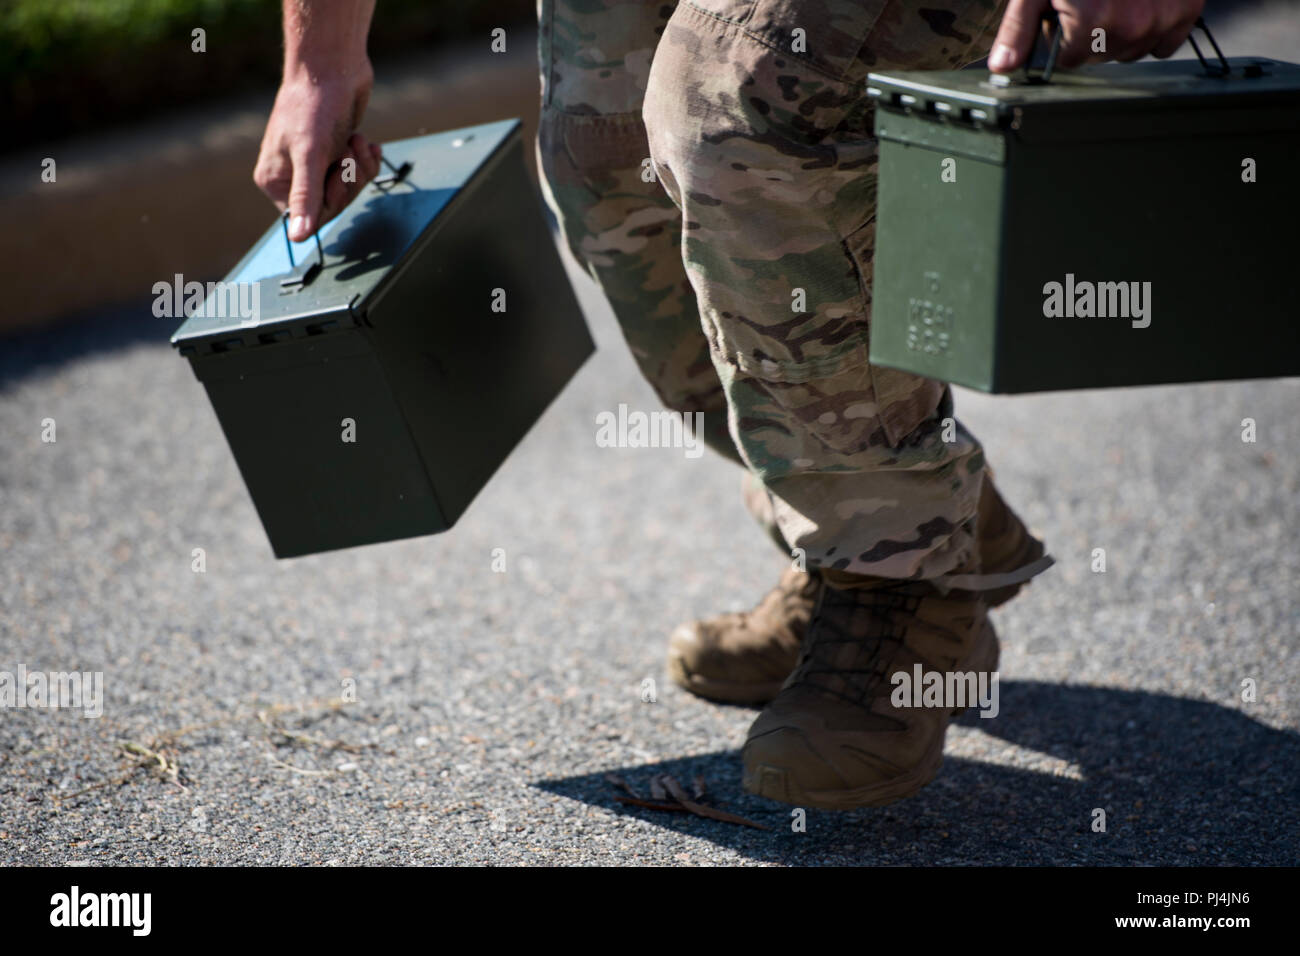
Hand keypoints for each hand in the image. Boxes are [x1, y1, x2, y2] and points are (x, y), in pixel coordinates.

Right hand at [253, 64, 381, 241]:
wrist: (334, 66)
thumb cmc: (314, 106)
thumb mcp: (310, 155)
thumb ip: (306, 198)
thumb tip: (297, 239)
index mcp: (274, 181)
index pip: (310, 218)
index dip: (333, 201)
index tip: (338, 177)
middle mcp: (292, 175)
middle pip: (334, 204)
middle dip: (350, 180)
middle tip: (349, 152)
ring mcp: (317, 163)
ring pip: (350, 188)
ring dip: (360, 167)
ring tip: (356, 141)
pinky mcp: (337, 151)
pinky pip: (359, 173)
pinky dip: (367, 158)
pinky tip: (367, 141)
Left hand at [988, 0, 1206, 73]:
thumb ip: (1020, 27)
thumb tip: (1003, 65)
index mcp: (1091, 23)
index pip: (1067, 59)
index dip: (1062, 35)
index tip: (1066, 9)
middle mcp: (1130, 27)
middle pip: (1099, 57)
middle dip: (1090, 34)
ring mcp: (1162, 20)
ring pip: (1130, 52)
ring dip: (1121, 32)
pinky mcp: (1187, 9)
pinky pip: (1165, 43)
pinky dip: (1154, 28)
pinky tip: (1141, 4)